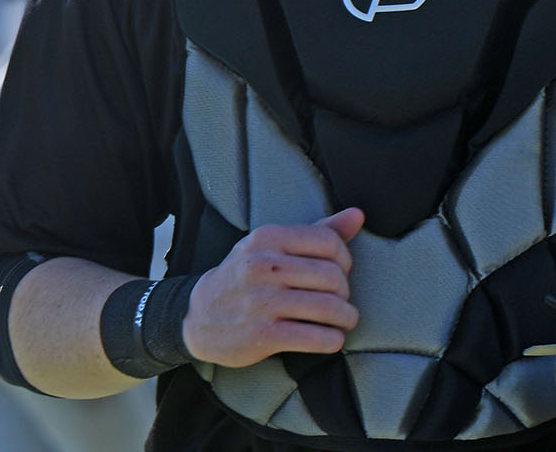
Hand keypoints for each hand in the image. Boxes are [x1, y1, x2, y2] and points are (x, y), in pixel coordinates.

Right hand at [181, 207, 364, 367]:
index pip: (328, 242)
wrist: (197, 316)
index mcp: (268, 238)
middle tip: (341, 301)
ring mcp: (261, 301)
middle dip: (345, 292)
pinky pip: (314, 337)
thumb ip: (318, 230)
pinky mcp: (261, 335)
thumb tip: (358, 215)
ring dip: (346, 317)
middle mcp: (263, 266)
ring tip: (344, 320)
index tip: (341, 272)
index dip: (345, 259)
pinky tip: (332, 339)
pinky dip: (332, 340)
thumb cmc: (245, 276)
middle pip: (332, 276)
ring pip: (328, 307)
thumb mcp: (272, 246)